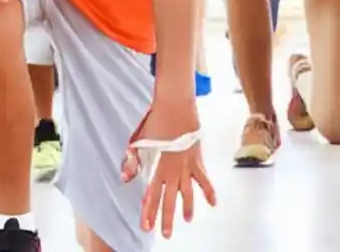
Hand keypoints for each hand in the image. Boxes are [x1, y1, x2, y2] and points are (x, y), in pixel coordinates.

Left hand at [121, 99, 215, 238]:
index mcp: (158, 166)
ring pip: (188, 192)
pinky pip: (204, 179)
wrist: (176, 105)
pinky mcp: (197, 159)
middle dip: (167, 218)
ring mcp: (187, 166)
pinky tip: (213, 203)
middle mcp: (174, 170)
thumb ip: (133, 161)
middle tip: (166, 234)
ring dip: (187, 207)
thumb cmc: (156, 120)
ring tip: (187, 220)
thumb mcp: (139, 140)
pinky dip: (209, 191)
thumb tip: (126, 178)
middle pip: (170, 199)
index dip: (149, 211)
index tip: (147, 226)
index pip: (152, 194)